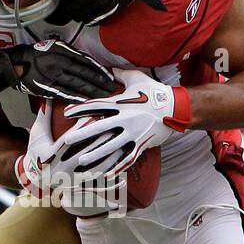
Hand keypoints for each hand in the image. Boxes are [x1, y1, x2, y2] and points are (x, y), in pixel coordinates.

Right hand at [6, 40, 116, 102]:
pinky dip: (77, 98)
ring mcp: (54, 76)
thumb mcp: (55, 46)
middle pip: (85, 74)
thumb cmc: (36, 54)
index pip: (87, 62)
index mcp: (63, 52)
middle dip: (100, 82)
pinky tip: (87, 102)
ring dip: (92, 91)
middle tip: (113, 89)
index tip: (110, 77)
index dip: (100, 70)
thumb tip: (87, 62)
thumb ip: (70, 53)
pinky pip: (65, 94)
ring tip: (104, 97)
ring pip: (78, 85)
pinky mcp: (48, 88)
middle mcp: (60, 63)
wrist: (17, 63)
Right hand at [15, 103, 126, 205]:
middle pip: (84, 155)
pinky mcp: (78, 187)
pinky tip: (123, 177)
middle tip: (113, 130)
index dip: (81, 130)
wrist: (35, 178)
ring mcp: (71, 180)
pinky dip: (109, 183)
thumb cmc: (37, 151)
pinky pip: (96, 186)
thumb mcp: (37, 133)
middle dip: (99, 144)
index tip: (94, 117)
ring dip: (108, 161)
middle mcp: (61, 170)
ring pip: (93, 171)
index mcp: (51, 156)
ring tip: (122, 149)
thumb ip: (44, 115)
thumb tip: (49, 95)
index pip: (68, 141)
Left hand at [45, 0, 163, 26]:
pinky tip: (86, 10)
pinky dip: (85, 17)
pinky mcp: (103, 13)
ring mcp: (95, 7)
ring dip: (74, 12)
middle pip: (66, 9)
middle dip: (63, 6)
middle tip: (64, 2)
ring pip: (77, 17)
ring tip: (77, 5)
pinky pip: (89, 20)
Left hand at [59, 68, 188, 178]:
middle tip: (68, 141)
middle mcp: (125, 120)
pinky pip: (127, 158)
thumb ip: (121, 74)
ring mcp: (133, 134)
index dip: (81, 109)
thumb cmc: (155, 91)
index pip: (96, 106)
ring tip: (82, 162)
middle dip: (82, 135)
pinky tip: (106, 174)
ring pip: (111, 147)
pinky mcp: (141, 144)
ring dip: (96, 156)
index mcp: (121, 104)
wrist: (176, 107)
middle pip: (100, 128)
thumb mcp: (137, 78)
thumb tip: (110, 68)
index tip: (67, 113)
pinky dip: (117, 167)